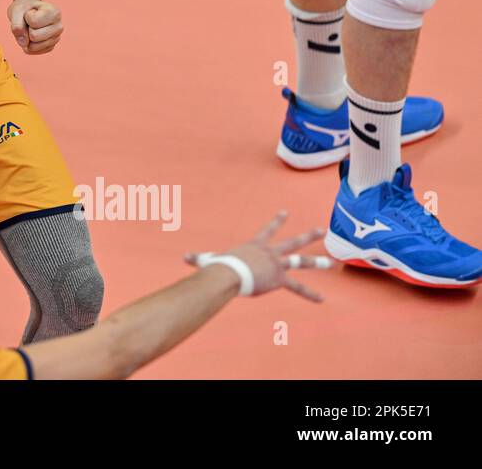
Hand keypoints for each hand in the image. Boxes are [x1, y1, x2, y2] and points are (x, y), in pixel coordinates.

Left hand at [8, 0, 62, 54]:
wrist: (27, 12)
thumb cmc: (24, 9)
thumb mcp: (16, 11)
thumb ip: (16, 25)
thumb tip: (23, 44)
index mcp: (55, 12)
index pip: (33, 21)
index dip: (27, 17)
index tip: (31, 13)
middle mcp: (59, 27)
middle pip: (34, 36)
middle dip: (27, 29)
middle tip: (30, 22)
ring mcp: (56, 38)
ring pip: (33, 46)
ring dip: (26, 37)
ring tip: (31, 28)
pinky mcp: (50, 47)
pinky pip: (32, 51)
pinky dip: (27, 44)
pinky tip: (31, 35)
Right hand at [184, 210, 330, 301]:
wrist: (230, 273)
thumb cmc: (219, 266)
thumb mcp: (210, 259)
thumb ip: (199, 259)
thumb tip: (183, 257)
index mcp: (255, 245)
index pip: (268, 229)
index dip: (277, 220)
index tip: (286, 212)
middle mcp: (270, 252)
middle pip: (292, 242)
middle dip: (308, 236)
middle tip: (321, 230)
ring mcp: (277, 264)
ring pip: (300, 261)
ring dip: (316, 261)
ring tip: (330, 261)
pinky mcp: (279, 278)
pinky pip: (297, 288)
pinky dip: (310, 294)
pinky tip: (322, 300)